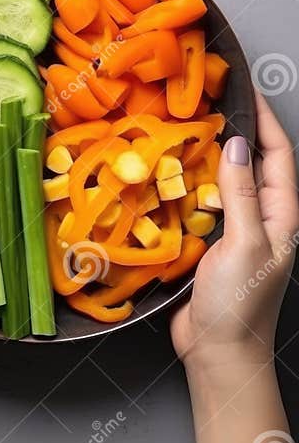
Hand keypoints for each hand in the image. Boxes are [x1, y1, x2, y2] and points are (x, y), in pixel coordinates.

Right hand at [171, 91, 298, 368]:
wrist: (217, 353)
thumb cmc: (239, 304)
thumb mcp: (245, 244)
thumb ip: (242, 194)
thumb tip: (237, 144)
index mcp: (280, 216)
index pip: (278, 156)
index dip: (264, 121)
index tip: (244, 89)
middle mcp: (258, 218)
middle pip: (250, 164)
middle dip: (232, 131)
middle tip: (203, 103)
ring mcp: (231, 232)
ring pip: (220, 182)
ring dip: (203, 157)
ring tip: (178, 130)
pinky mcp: (205, 244)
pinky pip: (195, 205)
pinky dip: (181, 186)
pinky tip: (162, 175)